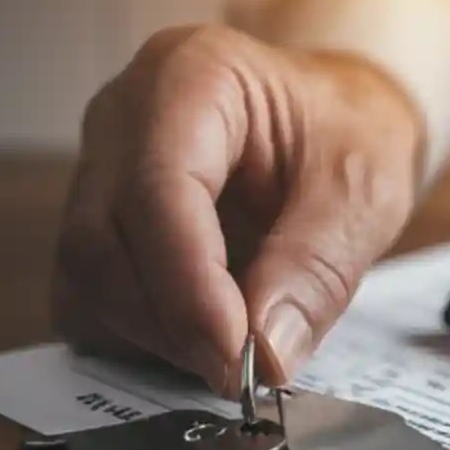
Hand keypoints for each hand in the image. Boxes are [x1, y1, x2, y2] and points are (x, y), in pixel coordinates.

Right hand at [53, 25, 422, 393]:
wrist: (332, 115)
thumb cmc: (347, 132)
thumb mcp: (365, 190)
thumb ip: (319, 268)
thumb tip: (267, 353)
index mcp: (189, 78)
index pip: (155, 191)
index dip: (188, 287)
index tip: (237, 355)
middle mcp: (122, 118)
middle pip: (98, 241)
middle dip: (169, 323)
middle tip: (243, 371)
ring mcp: (98, 170)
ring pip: (83, 277)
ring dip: (154, 336)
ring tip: (235, 350)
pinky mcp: (98, 223)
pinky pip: (88, 297)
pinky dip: (143, 336)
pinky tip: (205, 335)